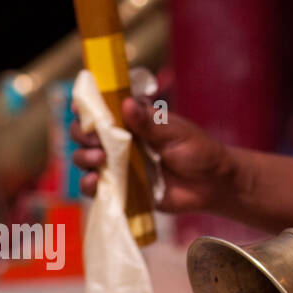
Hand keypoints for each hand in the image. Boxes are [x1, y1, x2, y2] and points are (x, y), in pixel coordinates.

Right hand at [70, 97, 240, 213]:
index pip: (103, 110)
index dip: (87, 107)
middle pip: (86, 133)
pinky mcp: (121, 188)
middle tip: (96, 140)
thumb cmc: (199, 151)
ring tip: (99, 158)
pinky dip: (88, 184)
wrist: (213, 185)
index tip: (79, 108)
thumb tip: (127, 104)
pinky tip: (94, 180)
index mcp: (135, 121)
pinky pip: (95, 187)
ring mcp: (119, 165)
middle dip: (83, 134)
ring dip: (84, 156)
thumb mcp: (177, 133)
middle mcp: (121, 141)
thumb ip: (150, 123)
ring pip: (86, 158)